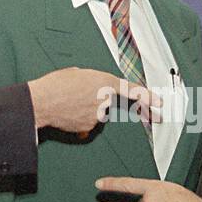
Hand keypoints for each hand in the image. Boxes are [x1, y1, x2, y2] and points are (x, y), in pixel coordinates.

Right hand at [27, 68, 160, 132]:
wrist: (40, 102)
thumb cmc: (55, 84)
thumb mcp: (78, 74)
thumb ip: (93, 82)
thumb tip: (94, 91)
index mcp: (104, 81)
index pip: (132, 90)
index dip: (148, 96)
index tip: (160, 103)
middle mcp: (105, 99)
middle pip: (113, 103)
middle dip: (138, 110)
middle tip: (154, 116)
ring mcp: (97, 115)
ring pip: (97, 112)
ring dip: (87, 108)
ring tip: (70, 103)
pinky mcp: (88, 128)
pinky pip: (87, 122)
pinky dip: (79, 118)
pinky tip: (68, 113)